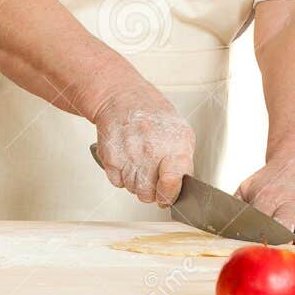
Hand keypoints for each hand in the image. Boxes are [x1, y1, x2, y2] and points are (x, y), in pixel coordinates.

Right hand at [92, 87, 194, 206]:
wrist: (124, 99)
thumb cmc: (154, 116)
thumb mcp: (181, 133)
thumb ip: (184, 163)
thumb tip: (181, 188)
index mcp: (174, 146)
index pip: (172, 181)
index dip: (170, 194)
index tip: (169, 195)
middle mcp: (150, 151)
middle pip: (149, 195)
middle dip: (152, 191)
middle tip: (153, 176)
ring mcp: (129, 155)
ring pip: (133, 190)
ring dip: (137, 183)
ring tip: (140, 163)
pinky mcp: (110, 157)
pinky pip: (117, 183)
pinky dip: (121, 176)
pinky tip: (127, 160)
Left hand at [236, 160, 294, 244]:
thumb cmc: (271, 183)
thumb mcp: (249, 187)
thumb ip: (236, 206)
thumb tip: (219, 227)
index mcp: (266, 200)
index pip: (259, 219)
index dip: (256, 233)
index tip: (253, 245)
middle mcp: (289, 205)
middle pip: (284, 223)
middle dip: (281, 234)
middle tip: (276, 244)